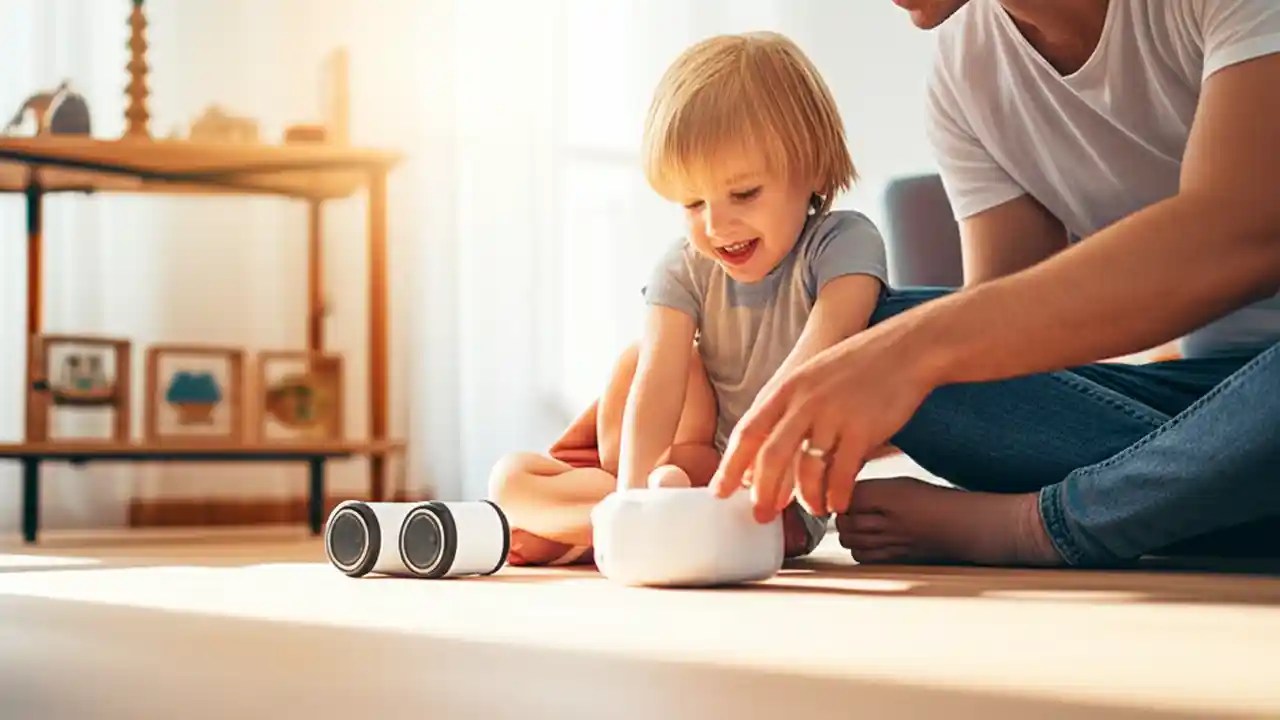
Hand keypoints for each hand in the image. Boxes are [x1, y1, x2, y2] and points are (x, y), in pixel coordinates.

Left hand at [709, 323, 937, 521]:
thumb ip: (787, 410)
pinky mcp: (862, 431)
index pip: (747, 432)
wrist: (906, 348)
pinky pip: (841, 475)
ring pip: (807, 471)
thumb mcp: (811, 376)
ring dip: (806, 498)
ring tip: (812, 509)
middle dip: (762, 493)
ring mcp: (833, 416)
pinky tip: (837, 503)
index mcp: (787, 388)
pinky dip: (837, 495)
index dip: (731, 466)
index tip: (720, 491)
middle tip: (761, 515)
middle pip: (771, 457)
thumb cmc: (858, 365)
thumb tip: (765, 454)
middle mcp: (804, 402)